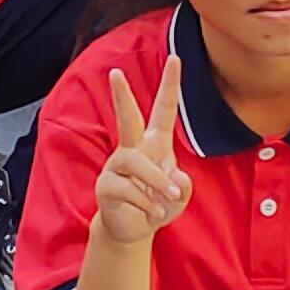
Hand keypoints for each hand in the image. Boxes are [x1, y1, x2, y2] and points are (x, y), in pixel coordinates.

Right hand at [92, 60, 191, 247]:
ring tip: (168, 198)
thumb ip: (183, 188)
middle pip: (127, 118)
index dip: (170, 85)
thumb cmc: (157, 205)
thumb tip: (176, 177)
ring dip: (154, 179)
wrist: (133, 230)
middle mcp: (134, 149)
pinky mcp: (106, 186)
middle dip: (121, 96)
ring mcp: (117, 166)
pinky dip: (146, 203)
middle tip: (115, 74)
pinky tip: (154, 212)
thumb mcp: (178, 198)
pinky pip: (126, 189)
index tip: (175, 58)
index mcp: (155, 144)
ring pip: (133, 161)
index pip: (163, 110)